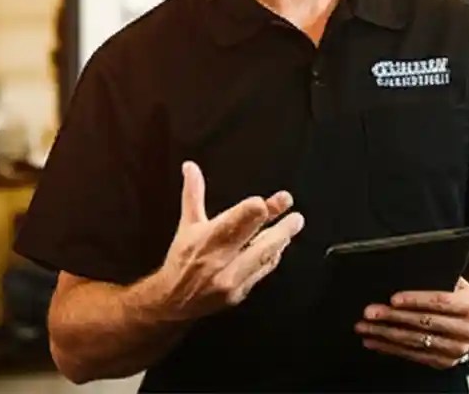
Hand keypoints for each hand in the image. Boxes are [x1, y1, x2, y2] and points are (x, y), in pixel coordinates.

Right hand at [146, 161, 304, 320]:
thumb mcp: (187, 224)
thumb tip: (190, 166)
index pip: (238, 221)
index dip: (254, 210)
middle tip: (296, 217)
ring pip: (265, 257)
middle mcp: (219, 261)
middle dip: (281, 228)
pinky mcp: (239, 294)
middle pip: (260, 242)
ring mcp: (230, 280)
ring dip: (282, 240)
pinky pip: (262, 271)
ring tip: (293, 224)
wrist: (171, 302)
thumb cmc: (181, 258)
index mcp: (206, 239)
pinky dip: (272, 256)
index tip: (262, 203)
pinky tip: (279, 245)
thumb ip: (194, 193)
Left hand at [356, 278, 468, 368]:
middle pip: (423, 322)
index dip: (415, 299)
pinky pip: (413, 355)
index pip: (440, 301)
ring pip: (415, 341)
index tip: (393, 299)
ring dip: (386, 335)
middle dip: (393, 317)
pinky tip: (375, 341)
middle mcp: (466, 330)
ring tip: (365, 327)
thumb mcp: (458, 285)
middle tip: (370, 312)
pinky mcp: (444, 362)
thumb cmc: (461, 299)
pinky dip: (391, 348)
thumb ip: (439, 278)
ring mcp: (456, 349)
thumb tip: (405, 272)